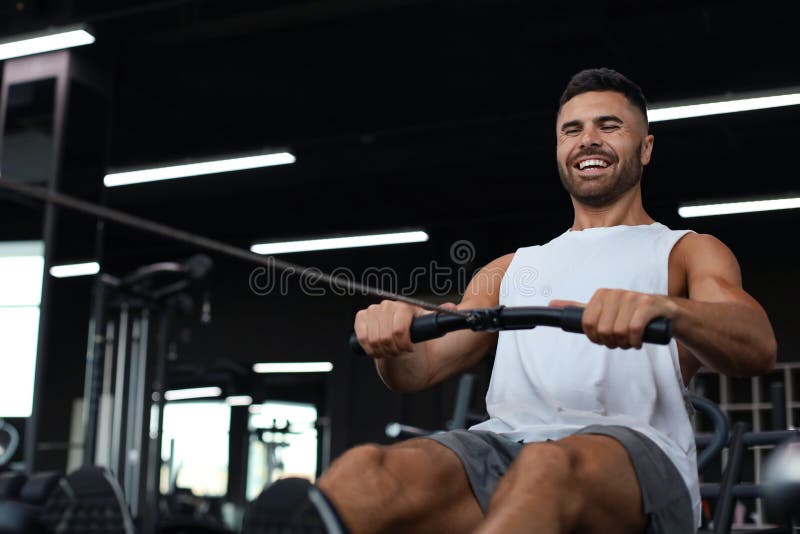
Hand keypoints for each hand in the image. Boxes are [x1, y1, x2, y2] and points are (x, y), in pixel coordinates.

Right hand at [353, 300, 457, 357]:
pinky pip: (361, 336)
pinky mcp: (361, 318)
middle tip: (400, 352)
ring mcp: (373, 311)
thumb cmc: (417, 338)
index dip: (403, 343)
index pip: (398, 328)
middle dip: (393, 349)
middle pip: (385, 336)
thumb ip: (441, 317)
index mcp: (406, 306)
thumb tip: (452, 308)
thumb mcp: (431, 330)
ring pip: (373, 339)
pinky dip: (370, 348)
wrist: (403, 347)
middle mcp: (388, 305)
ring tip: (391, 352)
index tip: (409, 349)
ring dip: (382, 351)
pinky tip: (377, 350)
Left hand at [550, 289, 674, 348]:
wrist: (666, 314)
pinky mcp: (649, 305)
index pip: (587, 323)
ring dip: (625, 344)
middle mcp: (616, 293)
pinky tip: (638, 341)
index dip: (595, 337)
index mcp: (602, 295)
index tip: (603, 339)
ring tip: (630, 341)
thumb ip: (579, 309)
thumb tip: (552, 304)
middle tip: (620, 341)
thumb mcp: (604, 310)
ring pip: (618, 332)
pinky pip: (634, 329)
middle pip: (602, 330)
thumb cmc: (631, 315)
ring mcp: (633, 298)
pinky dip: (635, 341)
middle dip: (611, 342)